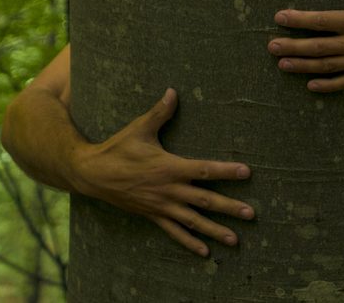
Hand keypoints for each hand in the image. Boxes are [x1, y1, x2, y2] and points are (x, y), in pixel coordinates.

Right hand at [71, 89, 254, 256]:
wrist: (92, 173)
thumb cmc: (118, 148)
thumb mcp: (139, 128)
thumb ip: (160, 112)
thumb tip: (173, 91)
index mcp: (169, 167)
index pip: (204, 170)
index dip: (227, 171)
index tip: (247, 172)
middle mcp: (169, 190)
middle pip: (205, 200)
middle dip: (229, 207)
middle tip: (251, 214)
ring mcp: (161, 206)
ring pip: (193, 221)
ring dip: (215, 230)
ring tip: (235, 240)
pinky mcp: (153, 215)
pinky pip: (174, 232)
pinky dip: (190, 243)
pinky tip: (206, 252)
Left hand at [268, 0, 343, 92]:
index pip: (321, 20)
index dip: (298, 19)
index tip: (279, 17)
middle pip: (317, 47)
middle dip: (292, 46)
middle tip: (270, 45)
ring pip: (327, 66)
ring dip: (302, 65)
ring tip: (282, 64)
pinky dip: (327, 85)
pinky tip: (310, 85)